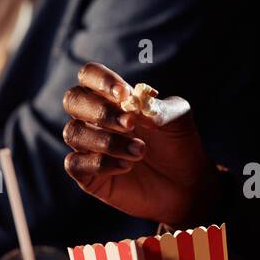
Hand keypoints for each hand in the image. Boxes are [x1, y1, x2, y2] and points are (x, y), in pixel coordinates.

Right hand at [62, 63, 219, 227]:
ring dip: (107, 141)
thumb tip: (131, 104)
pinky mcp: (88, 175)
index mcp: (114, 98)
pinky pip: (74, 163)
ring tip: (139, 151)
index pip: (89, 76)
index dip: (99, 79)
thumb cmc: (179, 144)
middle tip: (130, 125)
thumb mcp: (177, 118)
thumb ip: (155, 107)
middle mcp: (95, 119)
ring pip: (73, 132)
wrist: (186, 184)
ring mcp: (89, 146)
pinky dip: (100, 163)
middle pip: (73, 99)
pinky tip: (126, 167)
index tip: (123, 94)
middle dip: (101, 111)